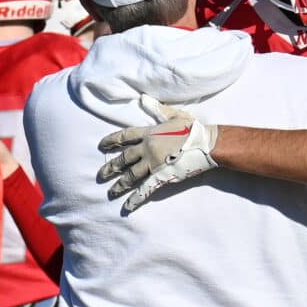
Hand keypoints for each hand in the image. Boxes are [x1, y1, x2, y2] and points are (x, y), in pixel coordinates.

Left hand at [95, 96, 216, 212]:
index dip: (111, 140)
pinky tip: (126, 207)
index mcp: (149, 133)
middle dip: (111, 167)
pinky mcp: (161, 177)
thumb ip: (157, 109)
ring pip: (130, 175)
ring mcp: (153, 163)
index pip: (124, 136)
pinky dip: (135, 199)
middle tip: (100, 175)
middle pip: (123, 158)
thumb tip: (143, 99)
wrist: (206, 144)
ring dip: (119, 185)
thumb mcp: (174, 115)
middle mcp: (147, 148)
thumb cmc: (193, 129)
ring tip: (110, 192)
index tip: (101, 146)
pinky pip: (145, 190)